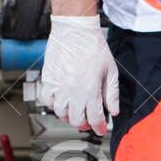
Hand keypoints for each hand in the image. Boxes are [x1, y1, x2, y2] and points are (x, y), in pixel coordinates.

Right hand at [38, 15, 118, 133]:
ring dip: (69, 117)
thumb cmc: (93, 47)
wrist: (74, 30)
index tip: (102, 130)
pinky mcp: (48, 79)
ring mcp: (58, 86)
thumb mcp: (111, 71)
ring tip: (76, 112)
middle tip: (89, 122)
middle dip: (85, 125)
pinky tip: (61, 102)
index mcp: (90, 90)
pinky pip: (47, 100)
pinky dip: (53, 105)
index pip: (95, 118)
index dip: (99, 128)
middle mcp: (72, 91)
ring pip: (60, 113)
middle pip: (76, 120)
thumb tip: (113, 111)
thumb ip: (111, 94)